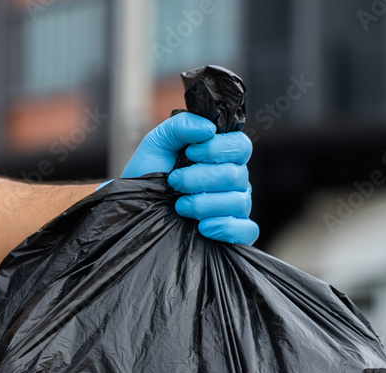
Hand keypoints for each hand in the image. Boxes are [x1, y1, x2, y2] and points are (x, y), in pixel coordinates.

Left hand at [121, 113, 257, 245]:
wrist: (138, 205)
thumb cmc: (151, 172)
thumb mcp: (158, 142)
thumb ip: (182, 125)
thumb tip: (209, 129)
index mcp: (223, 155)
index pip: (241, 146)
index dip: (218, 149)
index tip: (191, 154)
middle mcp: (235, 180)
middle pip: (237, 175)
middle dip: (201, 179)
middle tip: (175, 182)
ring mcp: (236, 206)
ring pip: (239, 202)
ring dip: (205, 204)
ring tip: (181, 206)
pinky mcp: (235, 233)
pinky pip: (247, 230)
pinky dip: (226, 228)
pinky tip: (202, 227)